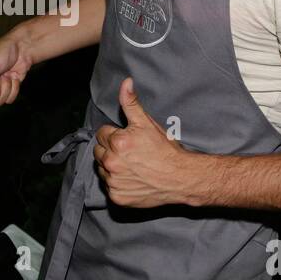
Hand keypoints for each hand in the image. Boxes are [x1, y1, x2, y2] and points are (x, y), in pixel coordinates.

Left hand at [94, 78, 194, 207]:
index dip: (115, 135)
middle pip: (98, 152)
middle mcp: (112, 163)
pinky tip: (132, 179)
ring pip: (102, 169)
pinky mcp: (117, 197)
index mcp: (117, 142)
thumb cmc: (166, 150)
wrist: (181, 178)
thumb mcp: (148, 123)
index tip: (128, 140)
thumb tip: (125, 82)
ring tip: (132, 166)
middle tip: (130, 153)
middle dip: (110, 150)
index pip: (102, 134)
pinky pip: (108, 187)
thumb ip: (131, 102)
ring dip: (111, 167)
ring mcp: (114, 182)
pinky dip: (117, 184)